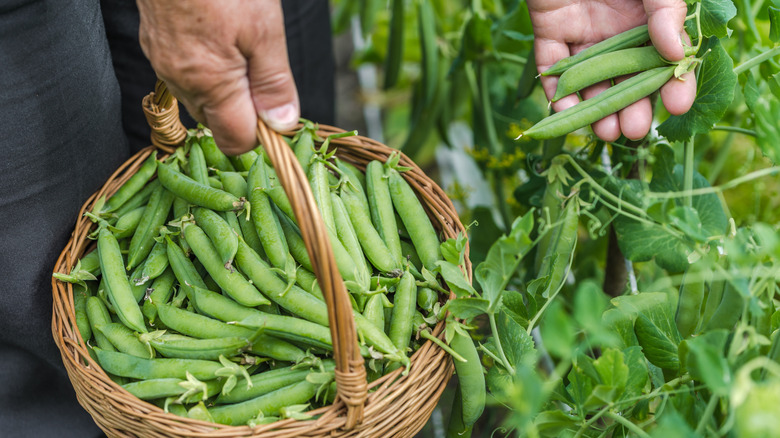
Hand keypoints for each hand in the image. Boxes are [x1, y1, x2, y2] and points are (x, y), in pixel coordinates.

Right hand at [137, 0, 299, 154]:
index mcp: (209, 85)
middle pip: (219, 122)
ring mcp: (163, 62)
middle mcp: (180, 81)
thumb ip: (273, 82)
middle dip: (246, 109)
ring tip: (244, 46)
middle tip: (264, 68)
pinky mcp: (155, 44)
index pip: (237, 141)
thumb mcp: (263, 29)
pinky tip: (220, 37)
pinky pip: (187, 74)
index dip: (264, 133)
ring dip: (227, 87)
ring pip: (202, 98)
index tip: (279, 107)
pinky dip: (208, 68)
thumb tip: (283, 125)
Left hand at [527, 0, 695, 140]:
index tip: (677, 105)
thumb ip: (665, 12)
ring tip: (605, 133)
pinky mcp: (550, 31)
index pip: (665, 62)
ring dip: (595, 110)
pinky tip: (563, 107)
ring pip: (590, 82)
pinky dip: (555, 88)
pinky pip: (552, 65)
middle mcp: (618, 33)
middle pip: (626, 80)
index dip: (673, 85)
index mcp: (650, 21)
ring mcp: (584, 34)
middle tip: (634, 131)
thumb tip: (675, 53)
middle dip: (631, 108)